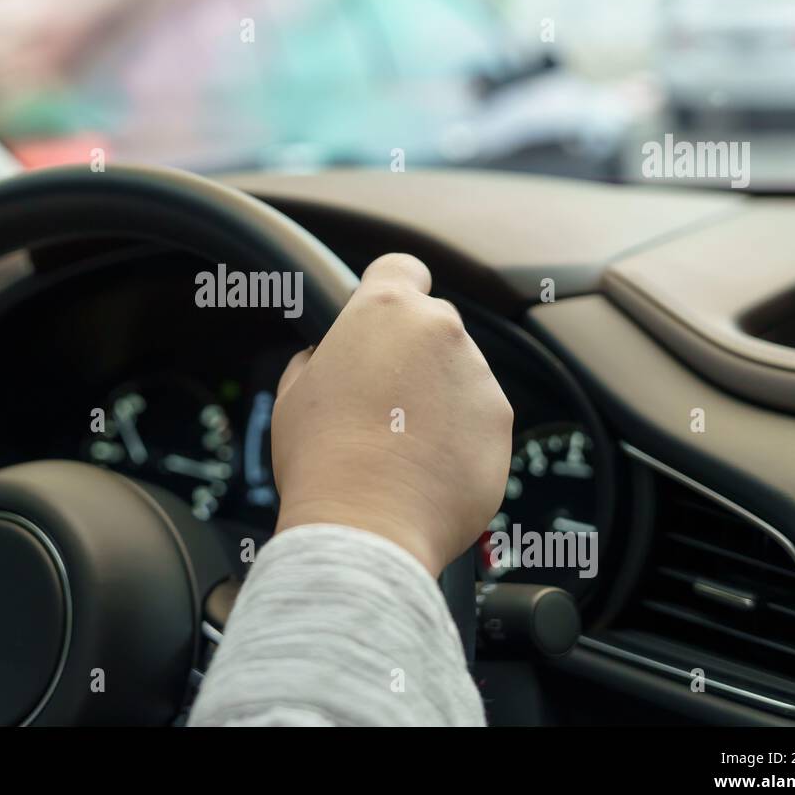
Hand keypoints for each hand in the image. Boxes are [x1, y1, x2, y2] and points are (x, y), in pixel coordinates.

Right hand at [270, 253, 512, 575]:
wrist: (364, 526)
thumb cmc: (319, 458)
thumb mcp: (293, 393)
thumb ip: (320, 358)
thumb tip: (328, 358)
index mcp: (385, 309)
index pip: (402, 268)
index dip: (392, 290)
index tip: (383, 319)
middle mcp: (442, 330)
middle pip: (435, 324)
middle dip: (414, 353)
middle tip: (380, 400)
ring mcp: (478, 377)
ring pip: (460, 374)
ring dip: (438, 398)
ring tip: (401, 447)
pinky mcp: (500, 424)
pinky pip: (479, 419)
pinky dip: (460, 437)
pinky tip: (426, 470)